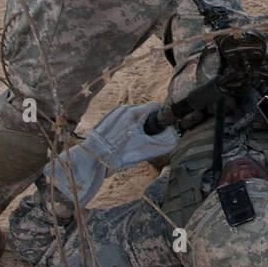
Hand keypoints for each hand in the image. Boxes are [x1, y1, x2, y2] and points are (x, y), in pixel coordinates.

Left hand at [47, 102, 177, 206]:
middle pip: (144, 111)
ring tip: (135, 142)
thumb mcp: (148, 150)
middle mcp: (123, 109)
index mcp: (134, 113)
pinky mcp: (106, 119)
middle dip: (150, 123)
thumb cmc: (120, 155)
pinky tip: (124, 142)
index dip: (163, 116)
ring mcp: (113, 113)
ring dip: (138, 126)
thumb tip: (174, 133)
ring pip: (133, 115)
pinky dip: (127, 128)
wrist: (93, 160)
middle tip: (149, 138)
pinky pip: (122, 119)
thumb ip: (167, 140)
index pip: (156, 106)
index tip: (165, 127)